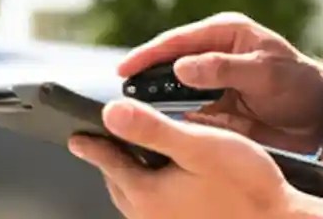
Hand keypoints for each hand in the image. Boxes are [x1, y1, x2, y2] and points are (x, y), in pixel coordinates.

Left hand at [69, 98, 303, 218]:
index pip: (107, 162)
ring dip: (131, 178)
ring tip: (133, 159)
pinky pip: (154, 211)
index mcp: (146, 195)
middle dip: (111, 161)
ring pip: (135, 200)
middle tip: (102, 143)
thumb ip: (151, 129)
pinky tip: (167, 182)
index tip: (76, 136)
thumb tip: (110, 112)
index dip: (91, 143)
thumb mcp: (197, 145)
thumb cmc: (246, 185)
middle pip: (118, 183)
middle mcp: (150, 217)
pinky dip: (152, 193)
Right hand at [118, 12, 322, 169]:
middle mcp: (215, 53)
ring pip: (175, 89)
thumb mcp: (264, 72)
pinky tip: (158, 124)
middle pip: (170, 63)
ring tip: (131, 109)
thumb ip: (222, 68)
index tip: (124, 68)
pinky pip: (188, 111)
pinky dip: (173, 117)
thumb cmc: (300, 85)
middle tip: (120, 91)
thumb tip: (180, 67)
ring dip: (156, 99)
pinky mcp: (218, 106)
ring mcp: (215, 80)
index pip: (178, 40)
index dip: (149, 54)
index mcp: (225, 33)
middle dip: (145, 75)